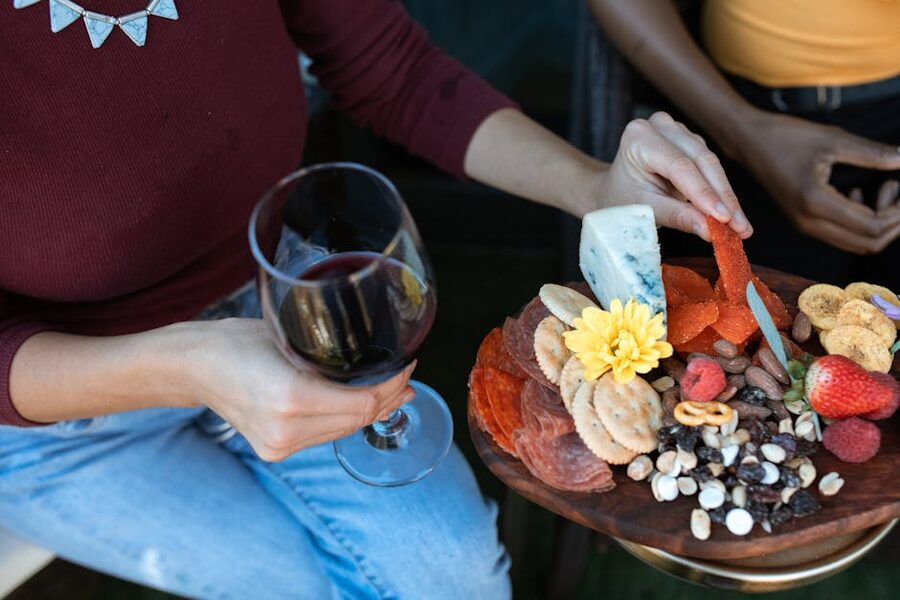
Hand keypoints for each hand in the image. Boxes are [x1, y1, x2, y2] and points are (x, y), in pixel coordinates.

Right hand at [190, 318, 415, 461]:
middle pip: (359, 420)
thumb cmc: (241, 342)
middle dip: (389, 398)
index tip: (408, 365)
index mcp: (292, 397)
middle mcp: (286, 430)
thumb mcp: (292, 340)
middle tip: (407, 378)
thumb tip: (377, 366)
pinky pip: (324, 436)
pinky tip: (360, 405)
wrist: (196, 366)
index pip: (364, 402)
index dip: (394, 385)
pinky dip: (345, 420)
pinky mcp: (275, 452)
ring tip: (392, 391)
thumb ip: (331, 359)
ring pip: (344, 431)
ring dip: (371, 411)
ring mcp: (279, 446)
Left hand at [598, 111, 751, 240]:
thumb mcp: (644, 210)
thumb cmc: (622, 199)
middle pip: (701, 161)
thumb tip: (709, 230)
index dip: (704, 192)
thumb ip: (676, 217)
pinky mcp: (691, 141)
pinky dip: (722, 192)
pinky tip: (733, 215)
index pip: (679, 166)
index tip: (724, 218)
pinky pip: (712, 167)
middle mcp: (660, 126)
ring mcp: (678, 130)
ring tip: (740, 227)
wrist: (613, 190)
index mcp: (639, 137)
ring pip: (711, 163)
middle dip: (722, 198)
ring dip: (727, 197)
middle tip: (739, 228)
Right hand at [736, 112, 899, 253]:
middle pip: (867, 243)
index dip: (898, 213)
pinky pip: (841, 235)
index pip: (871, 226)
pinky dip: (861, 222)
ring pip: (856, 243)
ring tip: (887, 187)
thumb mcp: (833, 139)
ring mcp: (804, 225)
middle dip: (894, 223)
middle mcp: (808, 222)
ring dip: (879, 223)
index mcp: (815, 203)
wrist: (749, 142)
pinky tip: (860, 194)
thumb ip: (872, 153)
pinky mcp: (802, 222)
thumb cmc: (786, 136)